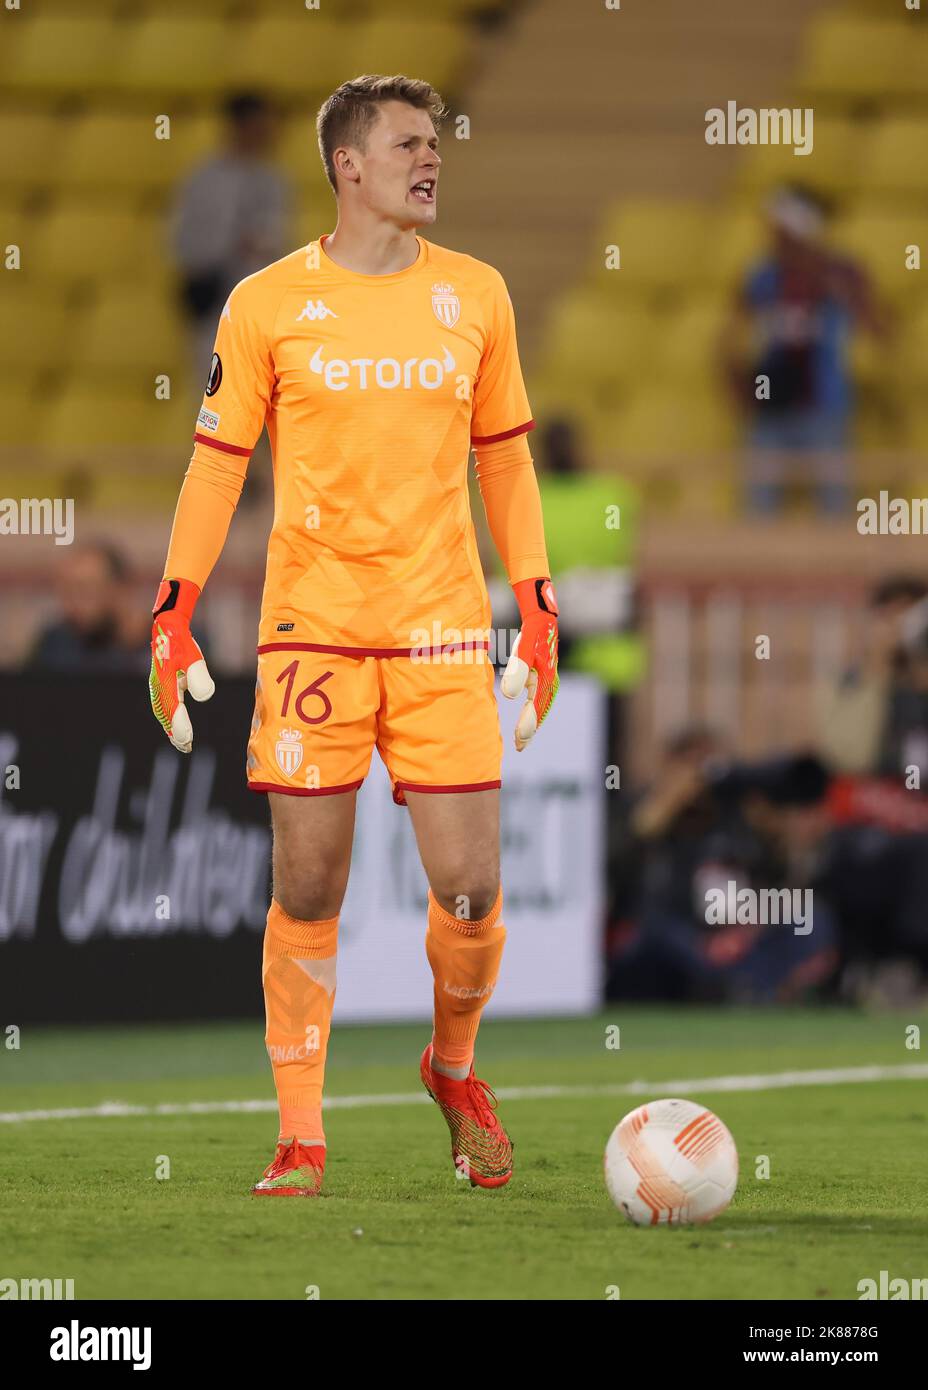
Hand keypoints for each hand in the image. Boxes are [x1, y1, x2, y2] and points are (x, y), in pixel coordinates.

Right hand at [149, 578, 213, 752]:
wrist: (168, 627)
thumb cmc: (181, 642)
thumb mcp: (193, 657)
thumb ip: (198, 675)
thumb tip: (204, 697)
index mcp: (165, 682)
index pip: (172, 708)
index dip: (180, 724)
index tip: (188, 738)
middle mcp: (159, 686)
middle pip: (165, 714)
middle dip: (174, 730)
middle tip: (186, 746)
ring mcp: (159, 686)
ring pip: (163, 712)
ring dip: (172, 727)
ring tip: (182, 742)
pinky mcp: (163, 684)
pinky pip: (165, 706)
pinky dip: (171, 718)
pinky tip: (178, 726)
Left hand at [501, 577, 558, 751]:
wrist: (543, 619)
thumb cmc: (532, 633)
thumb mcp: (523, 648)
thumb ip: (517, 670)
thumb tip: (510, 696)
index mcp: (546, 680)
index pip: (536, 707)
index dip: (528, 724)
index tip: (518, 739)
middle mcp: (550, 683)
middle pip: (540, 711)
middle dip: (530, 728)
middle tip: (519, 745)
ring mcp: (548, 680)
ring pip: (540, 707)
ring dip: (531, 722)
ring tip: (521, 739)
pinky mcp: (543, 677)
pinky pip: (538, 699)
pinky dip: (532, 711)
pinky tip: (524, 716)